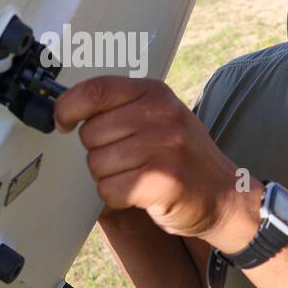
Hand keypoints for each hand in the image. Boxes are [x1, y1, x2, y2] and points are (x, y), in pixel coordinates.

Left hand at [54, 76, 255, 249]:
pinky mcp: (163, 180)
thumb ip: (121, 108)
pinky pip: (110, 190)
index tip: (62, 121)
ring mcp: (163, 147)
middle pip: (90, 133)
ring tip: (138, 175)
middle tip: (127, 160)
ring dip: (109, 177)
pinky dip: (118, 197)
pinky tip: (141, 193)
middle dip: (99, 152)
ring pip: (97, 164)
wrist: (225, 195)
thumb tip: (66, 109)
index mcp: (155, 93)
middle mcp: (161, 115)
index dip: (68, 107)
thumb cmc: (184, 158)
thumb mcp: (160, 118)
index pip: (96, 90)